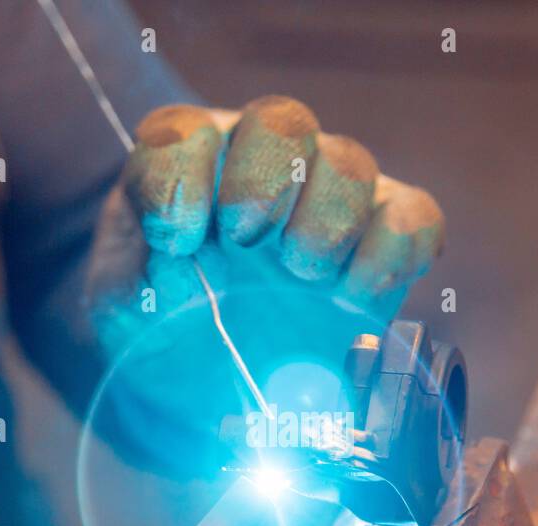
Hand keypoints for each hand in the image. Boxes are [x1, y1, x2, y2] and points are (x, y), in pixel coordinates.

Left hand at [82, 96, 442, 469]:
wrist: (211, 389)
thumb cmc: (162, 337)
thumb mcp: (124, 310)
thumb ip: (132, 283)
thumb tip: (177, 267)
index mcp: (187, 169)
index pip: (185, 134)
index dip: (181, 173)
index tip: (176, 240)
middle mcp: (262, 170)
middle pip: (281, 123)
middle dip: (263, 180)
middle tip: (246, 243)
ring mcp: (328, 204)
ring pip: (349, 163)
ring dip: (327, 218)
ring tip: (303, 276)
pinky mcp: (380, 248)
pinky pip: (413, 219)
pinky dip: (393, 250)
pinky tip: (353, 296)